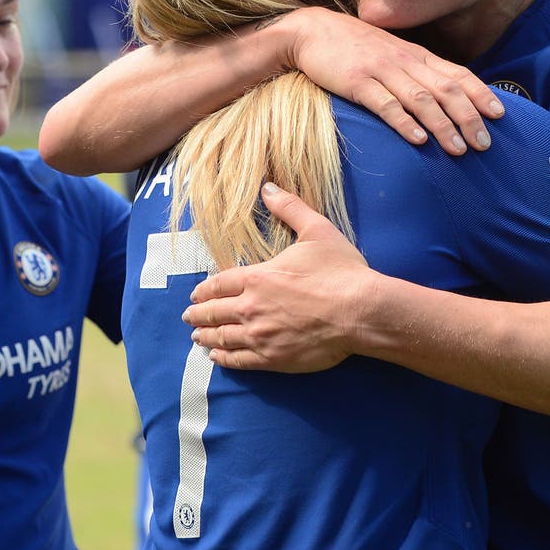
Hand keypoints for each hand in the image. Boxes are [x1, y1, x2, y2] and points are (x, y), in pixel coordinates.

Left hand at [183, 183, 375, 372]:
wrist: (361, 312)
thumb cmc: (341, 271)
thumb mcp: (316, 230)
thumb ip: (289, 208)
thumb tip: (268, 188)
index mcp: (258, 277)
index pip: (219, 284)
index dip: (204, 290)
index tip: (196, 294)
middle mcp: (252, 307)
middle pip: (214, 312)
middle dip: (198, 314)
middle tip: (189, 316)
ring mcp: (261, 335)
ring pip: (222, 338)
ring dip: (206, 336)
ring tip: (197, 337)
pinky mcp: (273, 358)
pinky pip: (238, 361)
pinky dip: (223, 358)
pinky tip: (217, 357)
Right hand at [286, 7, 503, 154]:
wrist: (312, 31)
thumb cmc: (355, 47)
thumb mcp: (393, 54)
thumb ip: (417, 72)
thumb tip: (445, 97)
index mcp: (417, 55)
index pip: (457, 74)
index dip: (480, 94)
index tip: (499, 115)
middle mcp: (405, 61)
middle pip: (446, 90)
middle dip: (469, 117)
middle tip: (484, 144)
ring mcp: (381, 71)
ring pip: (421, 99)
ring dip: (443, 125)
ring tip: (459, 150)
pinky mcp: (357, 82)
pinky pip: (385, 104)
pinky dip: (403, 122)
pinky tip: (417, 140)